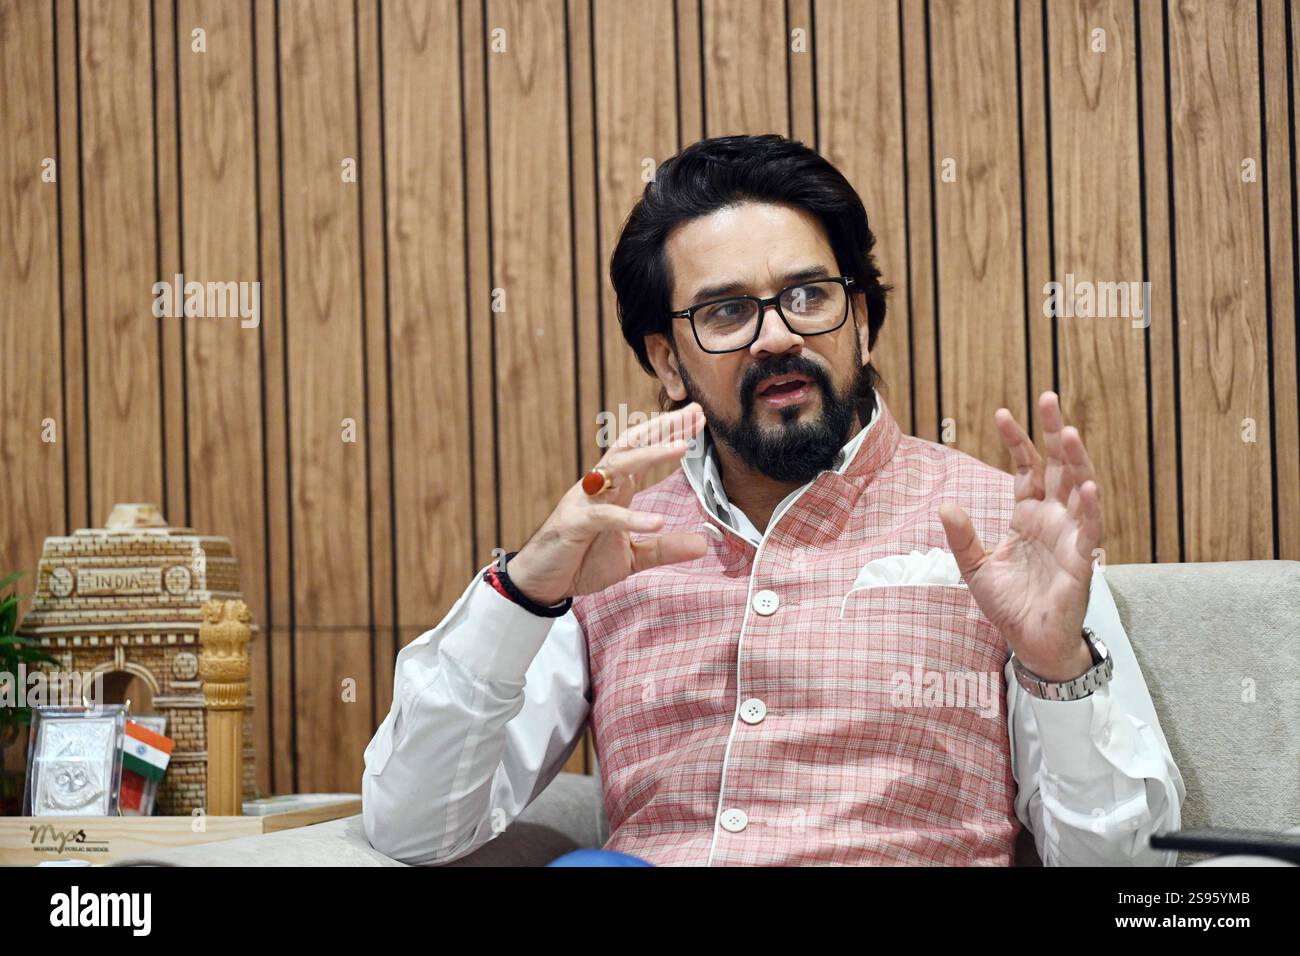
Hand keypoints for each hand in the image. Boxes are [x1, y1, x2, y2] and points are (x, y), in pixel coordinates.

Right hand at [506, 404, 710, 605]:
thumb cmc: (581, 561)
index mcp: (614, 488)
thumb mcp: (632, 557)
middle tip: (695, 413)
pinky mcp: (575, 524)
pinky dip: (630, 518)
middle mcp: (600, 486)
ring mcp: (586, 501)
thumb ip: (664, 548)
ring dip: (650, 454)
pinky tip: (657, 522)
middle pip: (632, 445)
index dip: (669, 433)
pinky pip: (605, 516)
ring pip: (618, 467)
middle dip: (663, 428)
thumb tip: (702, 545)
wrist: (541, 582)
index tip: (698, 417)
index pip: (643, 450)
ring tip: (682, 447)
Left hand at [938, 392, 1101, 681]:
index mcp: (1028, 516)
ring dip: (1076, 460)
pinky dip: (1092, 507)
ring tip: (1067, 431)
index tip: (1002, 413)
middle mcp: (1054, 519)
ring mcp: (1071, 536)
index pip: (1026, 469)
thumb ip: (962, 537)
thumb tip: (946, 504)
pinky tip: (1087, 484)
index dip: (1017, 442)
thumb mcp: (975, 567)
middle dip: (1053, 432)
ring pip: (1080, 488)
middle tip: (1048, 397)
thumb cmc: (1009, 605)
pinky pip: (1091, 529)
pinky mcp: (1083, 560)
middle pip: (1057, 466)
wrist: (1030, 643)